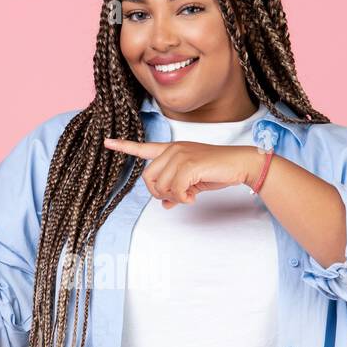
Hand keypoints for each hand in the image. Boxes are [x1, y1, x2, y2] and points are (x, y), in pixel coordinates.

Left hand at [102, 138, 258, 208]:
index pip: (144, 148)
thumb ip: (176, 190)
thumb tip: (165, 204)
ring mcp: (180, 155)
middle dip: (160, 193)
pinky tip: (193, 197)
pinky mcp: (189, 165)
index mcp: (172, 150)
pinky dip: (183, 199)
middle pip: (149, 178)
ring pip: (161, 186)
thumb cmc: (218, 171)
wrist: (240, 164)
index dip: (124, 146)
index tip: (107, 142)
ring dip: (174, 197)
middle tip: (177, 198)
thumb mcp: (193, 182)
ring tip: (189, 195)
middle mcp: (173, 149)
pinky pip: (175, 190)